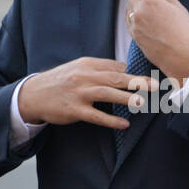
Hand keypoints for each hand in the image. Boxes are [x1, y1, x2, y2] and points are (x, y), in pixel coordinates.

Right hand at [17, 57, 157, 129]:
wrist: (33, 94)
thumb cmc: (60, 81)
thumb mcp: (79, 69)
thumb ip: (100, 69)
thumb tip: (125, 71)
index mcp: (88, 64)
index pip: (116, 66)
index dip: (135, 72)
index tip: (152, 77)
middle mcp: (85, 76)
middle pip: (115, 77)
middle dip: (137, 82)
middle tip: (155, 86)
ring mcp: (79, 93)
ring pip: (107, 93)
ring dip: (126, 98)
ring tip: (142, 103)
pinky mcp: (74, 110)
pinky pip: (96, 116)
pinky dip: (111, 120)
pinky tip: (124, 125)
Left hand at [125, 0, 188, 85]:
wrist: (182, 58)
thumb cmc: (184, 34)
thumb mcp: (179, 9)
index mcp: (152, 1)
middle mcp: (140, 11)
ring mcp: (135, 25)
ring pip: (129, 6)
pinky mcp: (135, 36)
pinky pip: (129, 19)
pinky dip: (132, 12)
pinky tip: (139, 12)